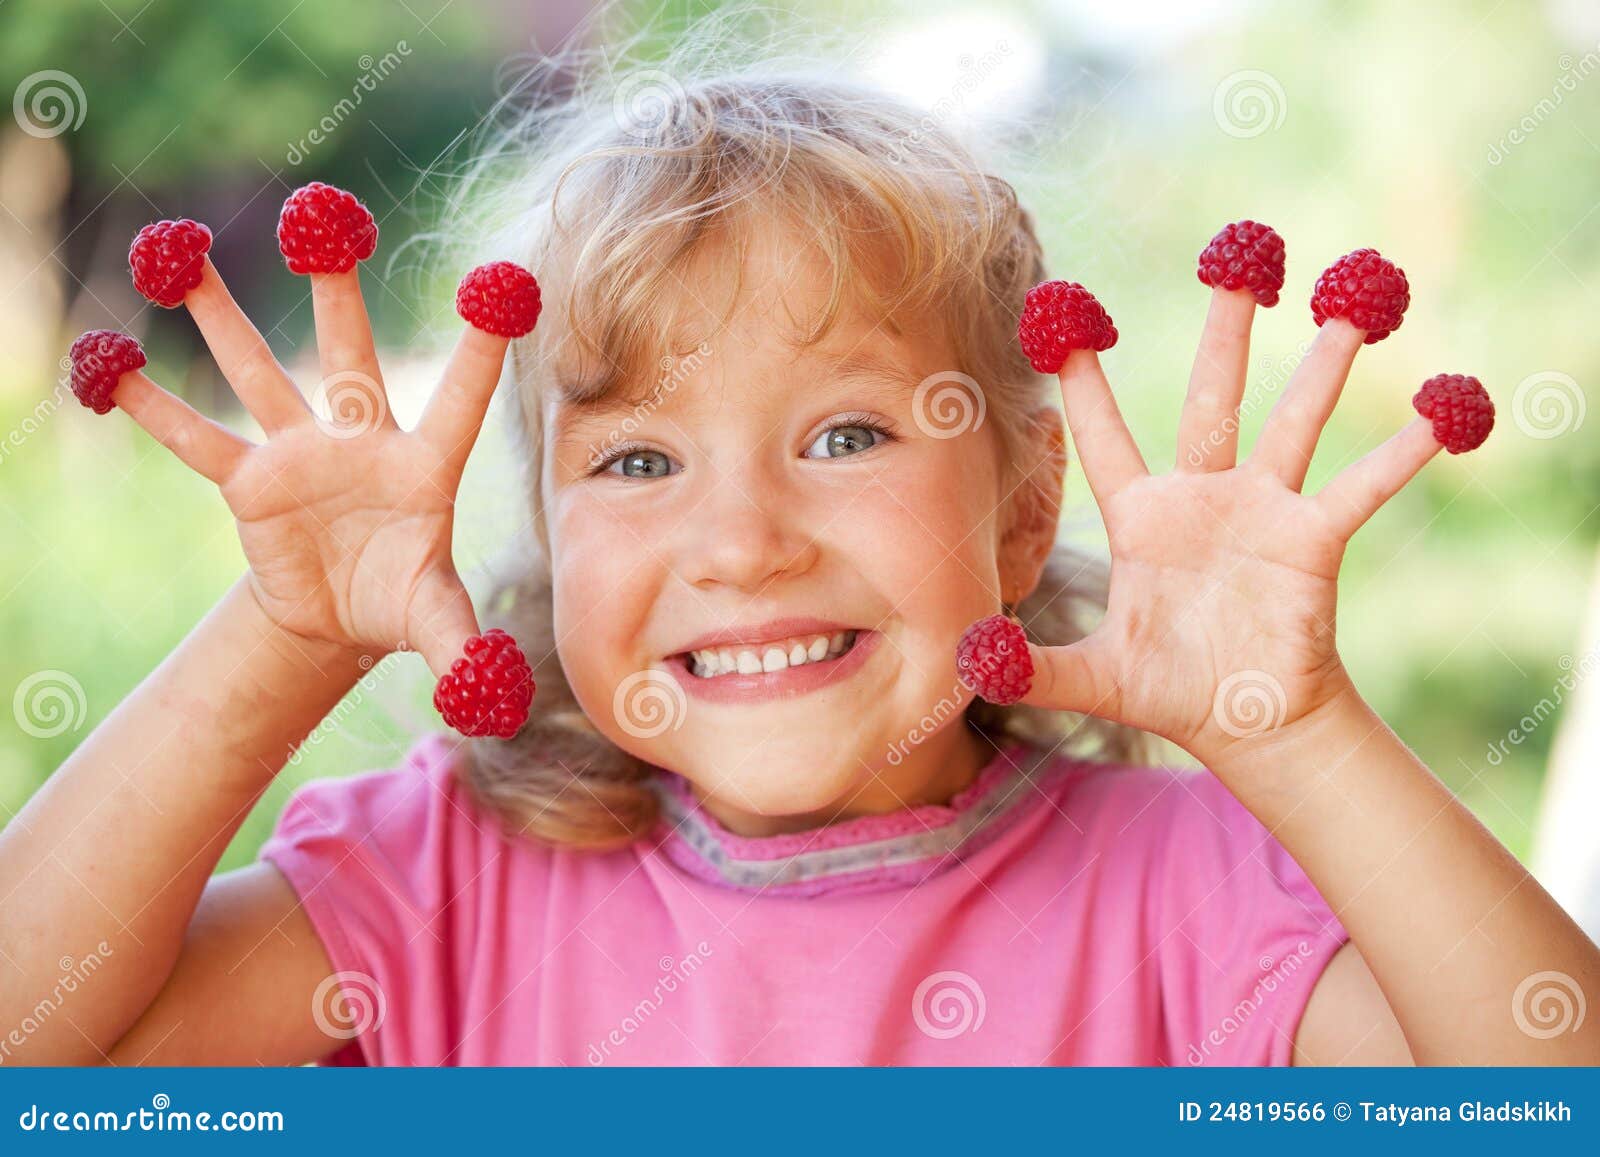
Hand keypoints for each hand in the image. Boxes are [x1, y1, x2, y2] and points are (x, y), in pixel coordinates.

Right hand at [111, 258, 510, 675]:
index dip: (480, 348)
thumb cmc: (402, 604)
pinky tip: (109, 364)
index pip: (460, 397)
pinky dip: (154, 408)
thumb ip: (466, 651)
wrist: (339, 620)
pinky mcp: (248, 484)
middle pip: (350, 355)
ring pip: (259, 373)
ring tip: (176, 247)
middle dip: (336, 291)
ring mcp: (300, 454)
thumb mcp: (437, 627)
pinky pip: (196, 440)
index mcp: (426, 465)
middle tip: (324, 216)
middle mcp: (361, 441)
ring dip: (220, 316)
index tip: (503, 279)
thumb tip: (497, 699)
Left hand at [1022, 290, 1442, 766]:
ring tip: (1352, 296)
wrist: (1247, 724)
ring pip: (1294, 420)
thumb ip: (1033, 668)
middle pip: (1211, 396)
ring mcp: (1263, 510)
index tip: (1065, 313)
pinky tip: (1444, 410)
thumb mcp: (1093, 681)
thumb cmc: (1168, 691)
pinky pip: (1364, 486)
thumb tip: (971, 660)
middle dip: (1226, 328)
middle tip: (1236, 256)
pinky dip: (1405, 451)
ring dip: (1325, 362)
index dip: (1083, 379)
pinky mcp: (1314, 538)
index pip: (1103, 436)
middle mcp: (1202, 497)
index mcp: (1142, 518)